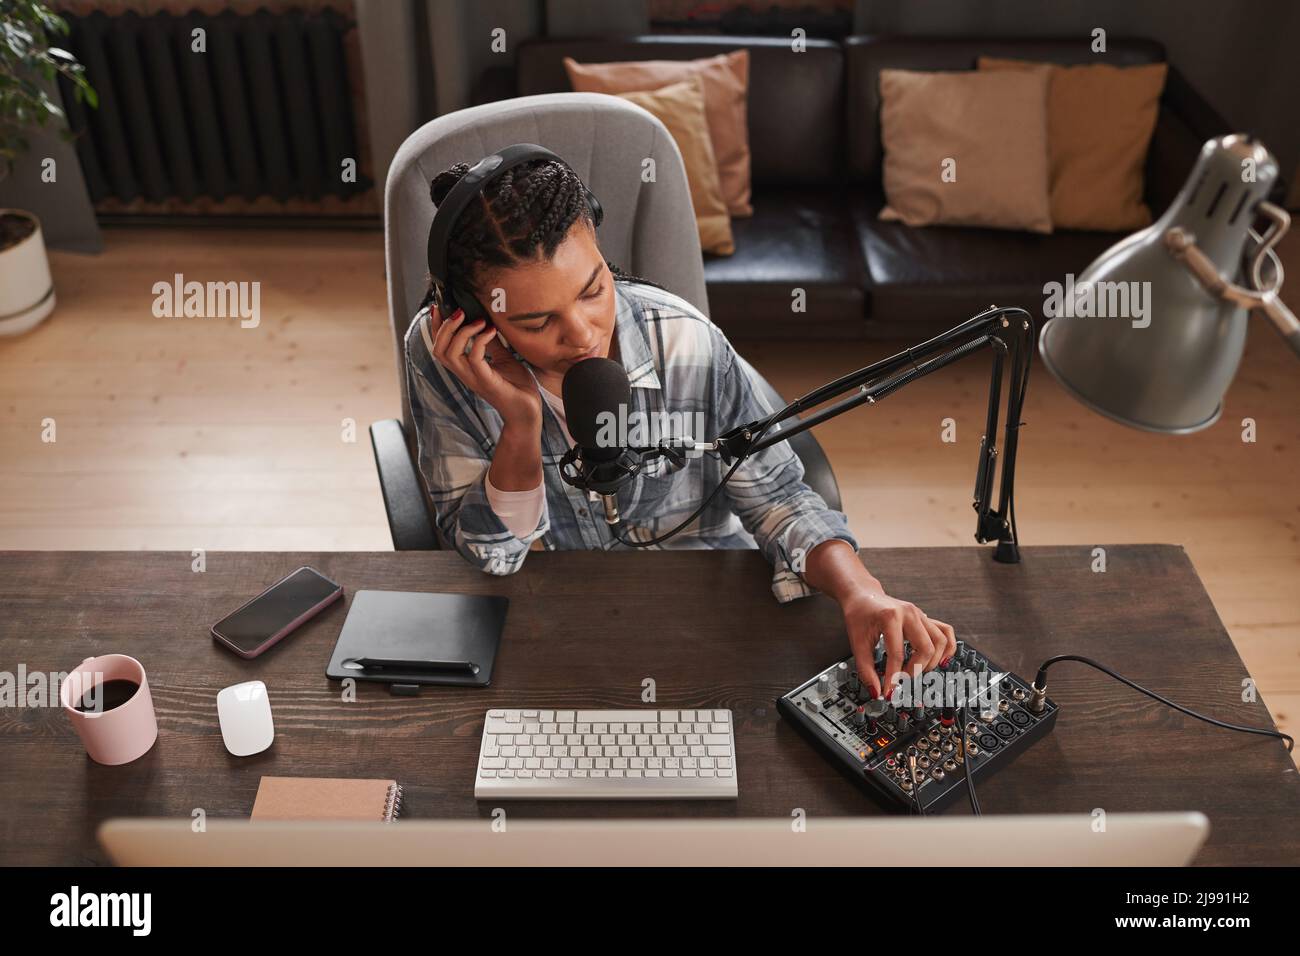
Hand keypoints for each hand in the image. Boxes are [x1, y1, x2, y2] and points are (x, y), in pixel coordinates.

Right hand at [428, 305, 540, 426]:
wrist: (528, 412)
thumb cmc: (516, 386)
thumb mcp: (503, 358)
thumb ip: (491, 342)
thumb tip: (486, 321)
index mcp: (465, 368)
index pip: (440, 347)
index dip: (435, 328)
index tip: (438, 308)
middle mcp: (465, 374)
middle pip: (439, 350)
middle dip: (443, 327)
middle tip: (459, 311)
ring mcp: (474, 379)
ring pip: (450, 355)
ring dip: (461, 333)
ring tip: (477, 320)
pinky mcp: (487, 382)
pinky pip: (474, 359)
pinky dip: (480, 341)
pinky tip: (491, 331)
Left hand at [839, 589, 956, 700]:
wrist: (863, 596)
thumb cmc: (859, 615)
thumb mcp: (857, 642)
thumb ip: (866, 669)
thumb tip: (876, 691)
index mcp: (890, 617)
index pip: (897, 654)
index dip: (894, 678)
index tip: (889, 692)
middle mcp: (909, 614)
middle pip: (925, 649)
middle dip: (915, 670)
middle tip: (902, 679)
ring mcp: (920, 614)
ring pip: (940, 641)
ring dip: (931, 661)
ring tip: (917, 669)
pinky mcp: (925, 618)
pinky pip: (946, 632)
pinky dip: (947, 648)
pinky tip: (939, 659)